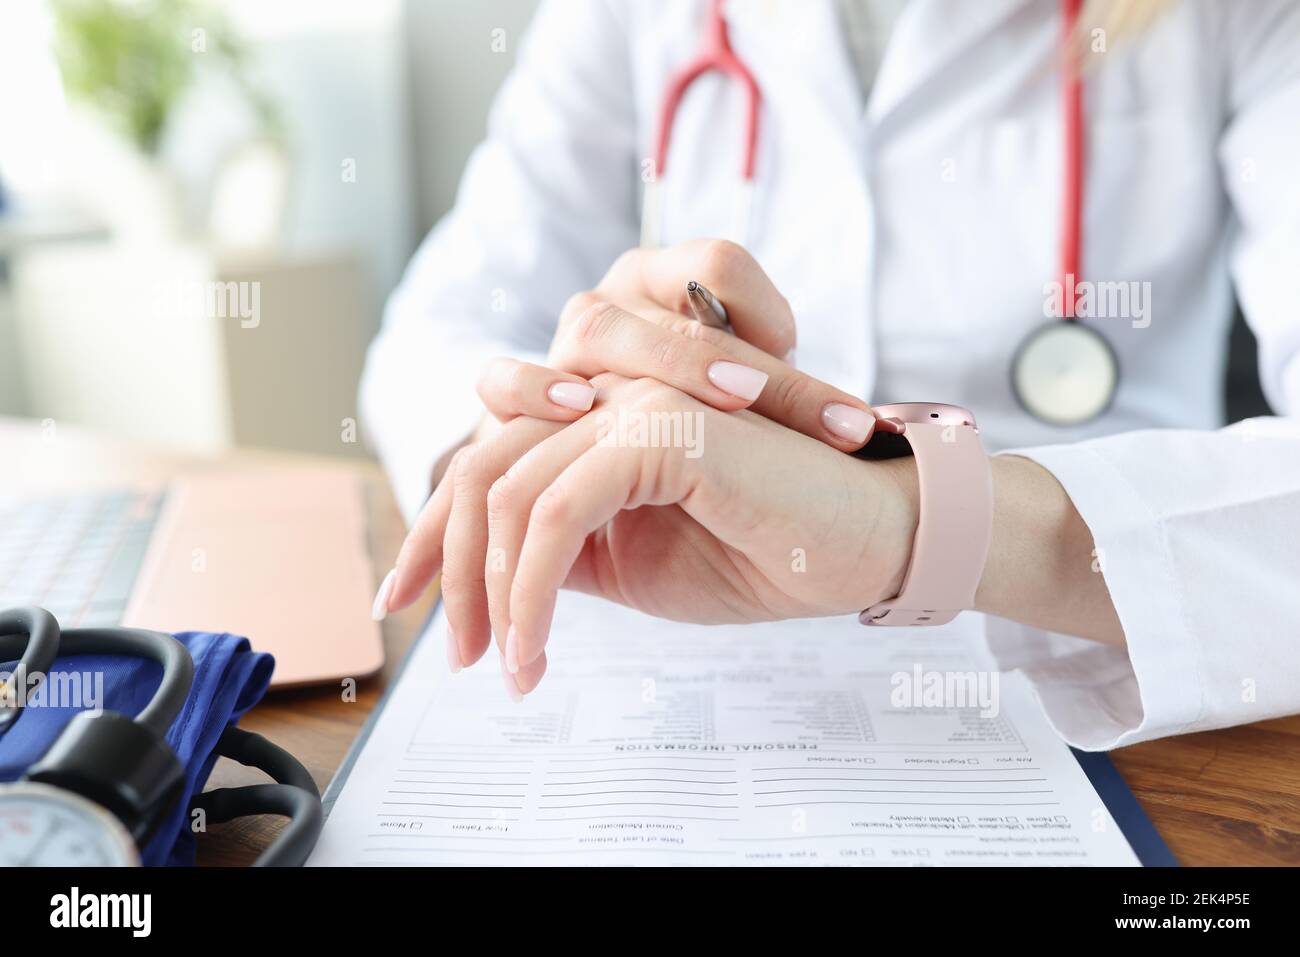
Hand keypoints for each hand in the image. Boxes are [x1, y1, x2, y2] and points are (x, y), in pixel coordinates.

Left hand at [384, 373, 920, 696]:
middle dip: (445, 565)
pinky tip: (536, 652)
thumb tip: (487, 572)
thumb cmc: (763, 547)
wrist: (869, 544)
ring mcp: (635, 400)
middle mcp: (607, 392)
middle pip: (479, 465)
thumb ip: (564, 544)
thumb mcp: (635, 558)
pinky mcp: (665, 427)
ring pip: (506, 487)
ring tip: (509, 665)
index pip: (486, 458)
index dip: (433, 532)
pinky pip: (556, 508)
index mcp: (597, 417)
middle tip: (459, 654)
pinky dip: (530, 589)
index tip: (406, 604)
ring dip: (490, 592)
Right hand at [474, 240, 901, 451]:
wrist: (640, 490)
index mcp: (675, 286)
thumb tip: (869, 433)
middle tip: (759, 406)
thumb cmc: (714, 450)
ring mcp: (560, 349)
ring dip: (624, 370)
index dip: (761, 313)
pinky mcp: (513, 402)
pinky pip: (504, 382)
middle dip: (708, 363)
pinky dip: (532, 391)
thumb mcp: (759, 420)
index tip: (809, 386)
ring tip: (640, 404)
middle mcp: (615, 304)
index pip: (717, 265)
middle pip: (652, 310)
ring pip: (588, 331)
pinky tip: (577, 411)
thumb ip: (783, 405)